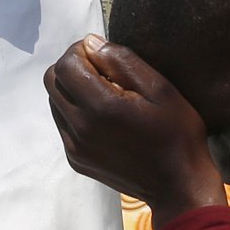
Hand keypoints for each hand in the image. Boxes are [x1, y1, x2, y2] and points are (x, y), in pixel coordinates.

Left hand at [43, 37, 227, 219]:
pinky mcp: (76, 160)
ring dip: (72, 89)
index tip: (102, 54)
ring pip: (54, 102)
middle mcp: (80, 128)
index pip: (65, 65)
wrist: (177, 186)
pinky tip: (103, 117)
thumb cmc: (177, 133)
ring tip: (104, 93)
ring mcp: (75, 147)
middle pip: (52, 80)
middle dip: (72, 66)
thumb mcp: (160, 89)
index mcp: (101, 108)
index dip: (80, 50)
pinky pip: (63, 124)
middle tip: (101, 69)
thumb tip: (91, 43)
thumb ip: (122, 62)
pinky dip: (75, 111)